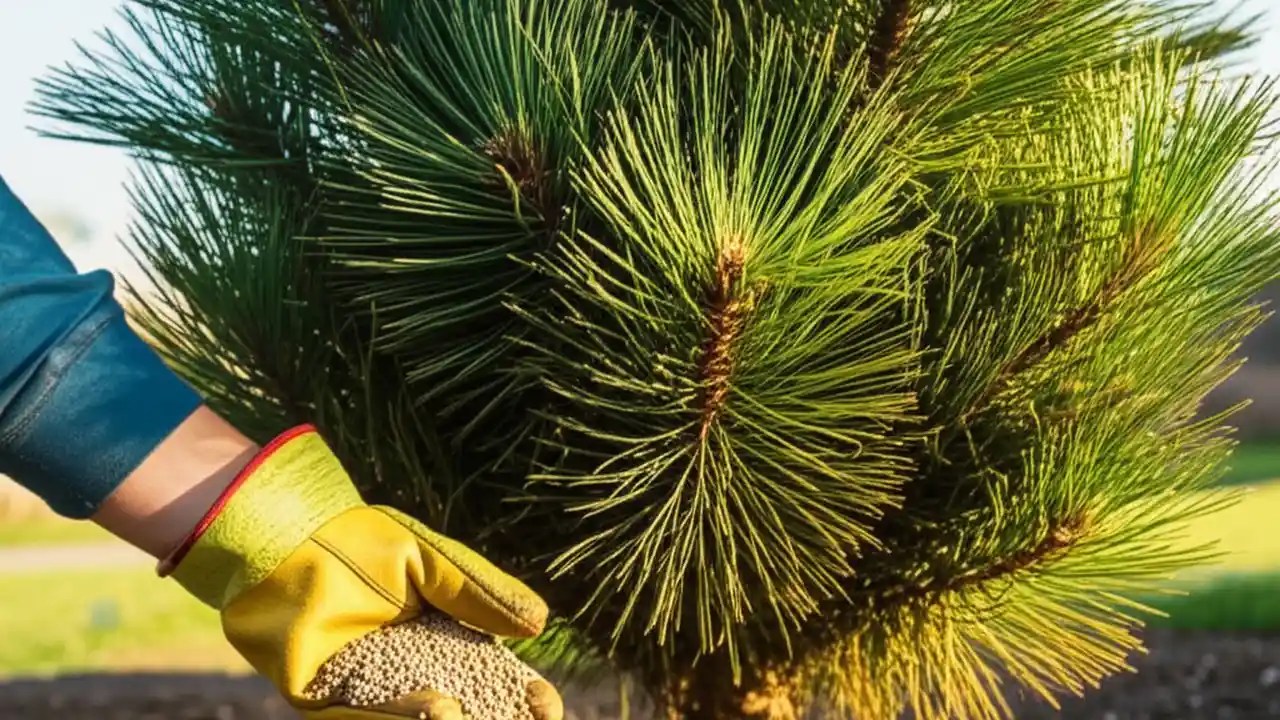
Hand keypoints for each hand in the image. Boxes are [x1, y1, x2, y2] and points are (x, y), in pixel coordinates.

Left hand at [159, 424, 562, 718]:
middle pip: (463, 710)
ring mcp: (366, 690)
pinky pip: (360, 718)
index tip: (545, 703)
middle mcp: (408, 672)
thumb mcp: (433, 564)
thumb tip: (540, 623)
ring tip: (464, 719)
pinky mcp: (322, 699)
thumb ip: (479, 593)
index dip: (521, 695)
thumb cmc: (360, 542)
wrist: (288, 535)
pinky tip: (436, 714)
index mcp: (441, 641)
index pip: (490, 679)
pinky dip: (396, 719)